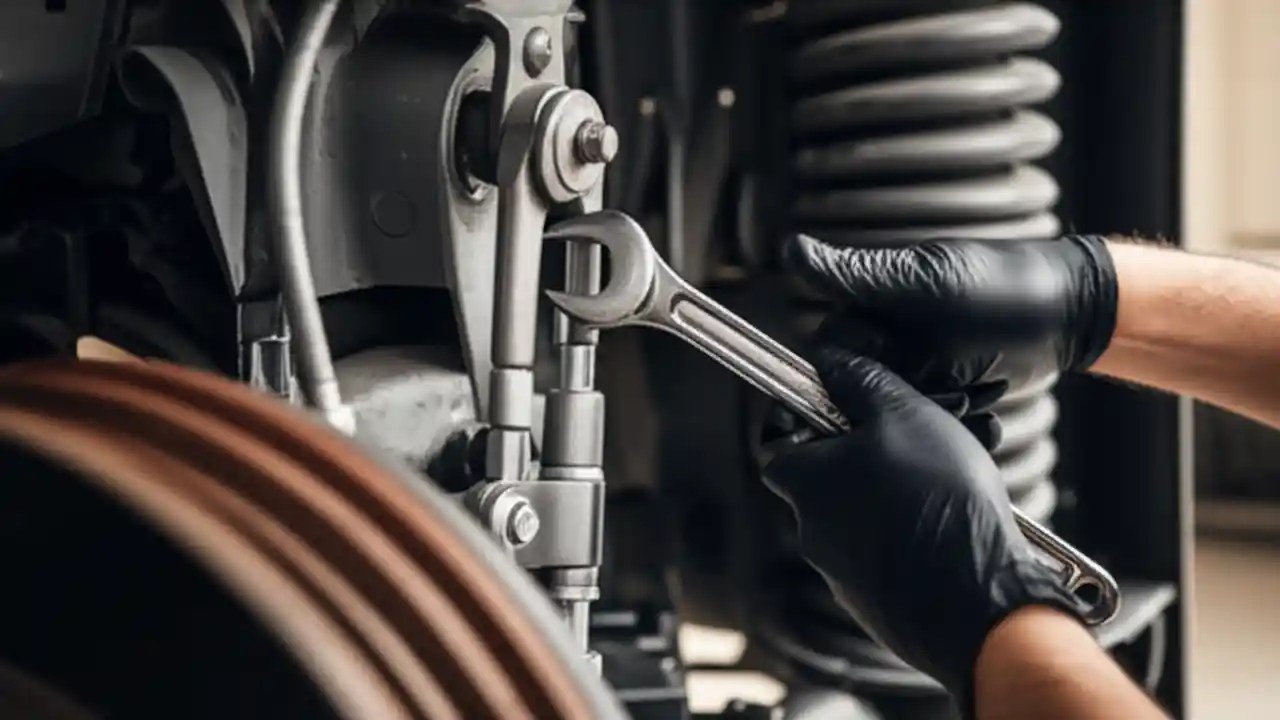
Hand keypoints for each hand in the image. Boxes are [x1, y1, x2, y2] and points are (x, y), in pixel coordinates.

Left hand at [763, 349, 1085, 703]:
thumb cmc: (935, 502)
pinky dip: (922, 523)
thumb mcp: (902, 415)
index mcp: (805, 482)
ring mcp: (846, 571)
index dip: (805, 417)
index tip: (840, 402)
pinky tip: (966, 508)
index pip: (778, 441)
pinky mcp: (881, 600)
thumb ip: (861, 382)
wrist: (978, 601)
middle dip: (879, 444)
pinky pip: (896, 547)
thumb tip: (829, 361)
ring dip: (910, 480)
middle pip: (834, 472)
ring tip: (966, 459)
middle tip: (929, 426)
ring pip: (871, 507)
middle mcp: (814, 530)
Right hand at [783, 234, 1118, 398]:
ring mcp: (917, 366)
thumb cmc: (1000, 288)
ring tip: (975, 396)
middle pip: (864, 389)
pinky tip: (985, 415)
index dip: (861, 366)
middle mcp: (888, 336)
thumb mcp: (925, 283)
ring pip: (898, 412)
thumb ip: (856, 274)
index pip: (832, 351)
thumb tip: (790, 249)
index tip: (900, 362)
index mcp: (873, 306)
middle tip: (952, 390)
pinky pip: (931, 423)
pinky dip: (958, 426)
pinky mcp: (945, 391)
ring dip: (935, 415)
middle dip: (907, 397)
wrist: (1070, 315)